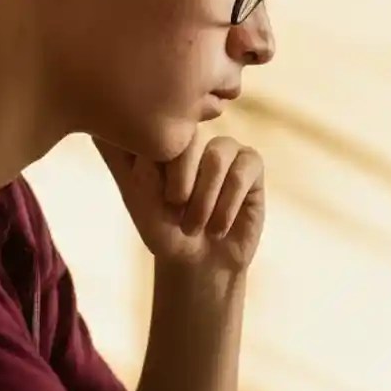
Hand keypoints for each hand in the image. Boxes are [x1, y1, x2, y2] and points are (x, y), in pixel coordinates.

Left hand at [97, 135, 264, 272]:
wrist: (198, 262)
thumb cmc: (165, 231)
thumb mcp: (140, 201)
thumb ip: (140, 163)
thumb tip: (142, 133)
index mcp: (160, 138)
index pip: (156, 128)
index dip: (153, 164)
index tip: (152, 197)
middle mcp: (192, 137)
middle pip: (188, 137)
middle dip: (180, 180)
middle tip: (175, 210)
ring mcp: (223, 148)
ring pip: (217, 155)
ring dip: (205, 199)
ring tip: (195, 226)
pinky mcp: (250, 163)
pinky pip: (243, 170)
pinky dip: (228, 204)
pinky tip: (219, 226)